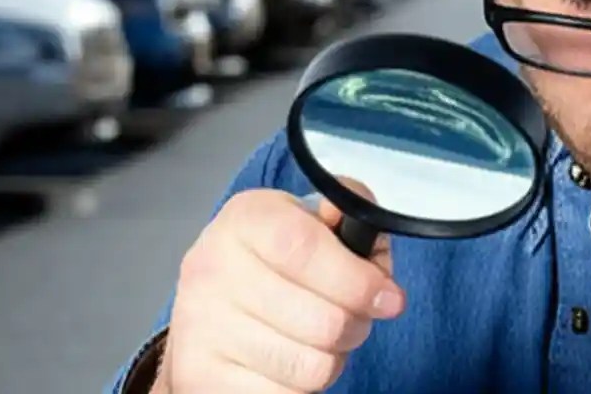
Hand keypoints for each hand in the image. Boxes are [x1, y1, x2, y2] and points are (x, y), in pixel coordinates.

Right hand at [155, 181, 402, 391]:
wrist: (212, 300)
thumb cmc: (277, 256)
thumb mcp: (315, 217)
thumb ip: (352, 214)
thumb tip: (367, 237)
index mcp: (246, 219)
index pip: (305, 249)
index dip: (357, 280)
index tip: (388, 297)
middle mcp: (213, 268)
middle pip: (320, 320)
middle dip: (356, 325)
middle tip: (356, 317)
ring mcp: (203, 324)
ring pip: (309, 366)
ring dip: (333, 358)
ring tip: (323, 338)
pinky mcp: (202, 374)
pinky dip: (303, 385)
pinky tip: (293, 359)